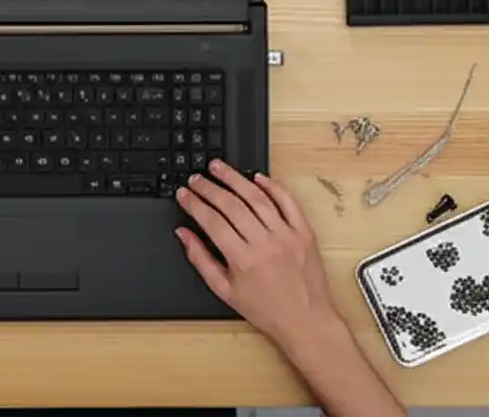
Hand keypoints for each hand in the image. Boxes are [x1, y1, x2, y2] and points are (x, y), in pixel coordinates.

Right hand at [175, 160, 341, 353]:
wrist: (305, 321)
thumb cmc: (266, 310)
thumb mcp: (225, 291)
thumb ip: (201, 259)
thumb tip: (184, 234)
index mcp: (243, 260)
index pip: (212, 221)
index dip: (194, 204)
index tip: (184, 194)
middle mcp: (265, 243)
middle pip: (231, 205)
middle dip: (209, 188)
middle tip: (196, 179)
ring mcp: (287, 235)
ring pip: (257, 198)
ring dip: (235, 179)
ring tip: (219, 168)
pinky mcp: (304, 233)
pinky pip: (287, 202)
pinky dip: (272, 186)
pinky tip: (257, 177)